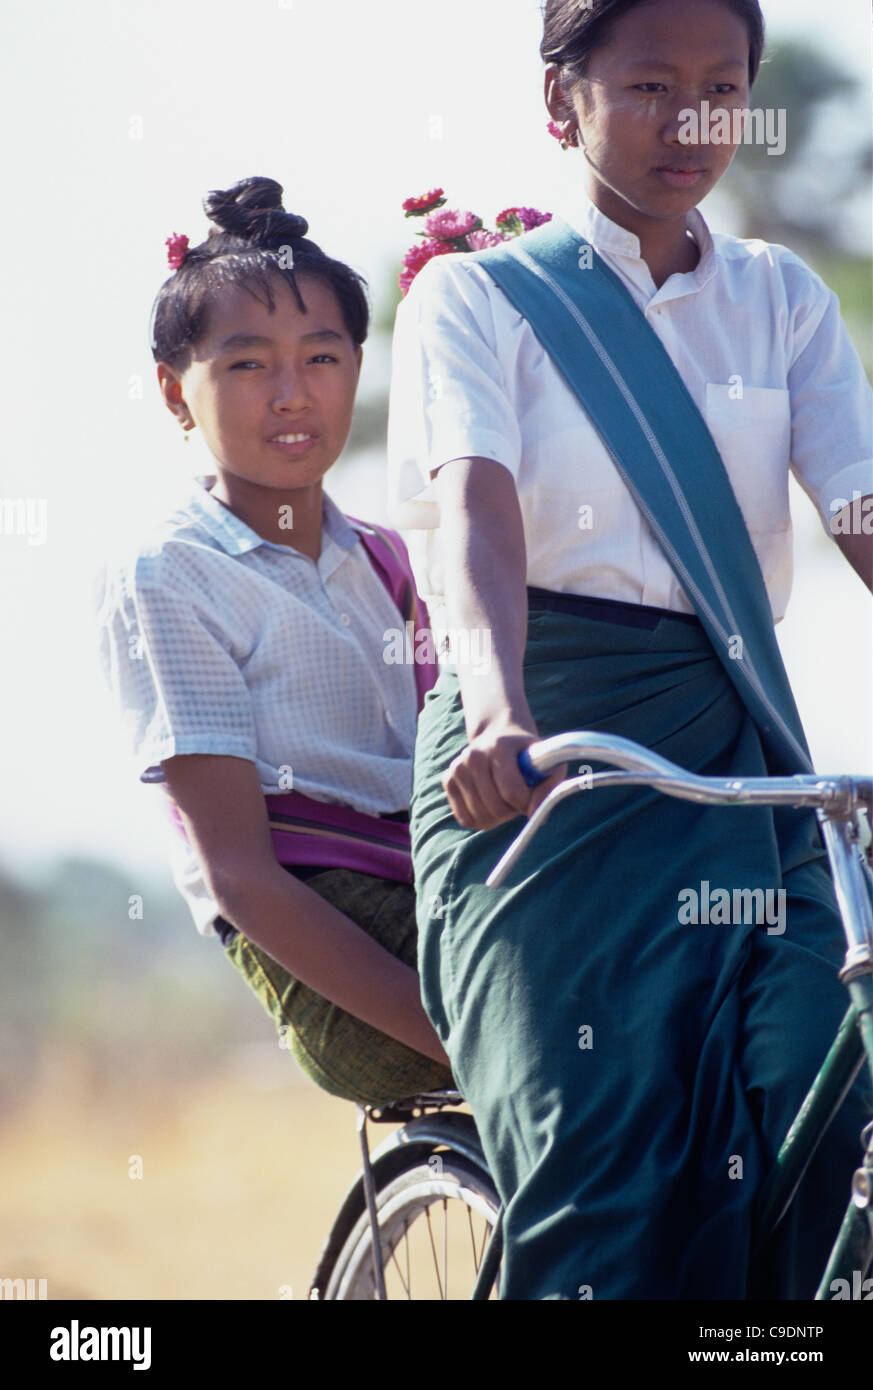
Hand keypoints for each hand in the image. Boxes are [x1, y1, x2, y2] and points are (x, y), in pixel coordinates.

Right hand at [442, 712, 566, 829]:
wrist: (499, 736)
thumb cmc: (527, 754)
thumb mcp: (549, 763)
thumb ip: (549, 788)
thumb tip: (534, 815)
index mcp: (499, 746)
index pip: (512, 791)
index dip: (526, 803)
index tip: (531, 797)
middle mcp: (474, 755)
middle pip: (496, 807)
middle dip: (512, 811)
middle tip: (518, 799)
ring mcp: (457, 768)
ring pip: (480, 816)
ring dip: (498, 817)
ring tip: (505, 800)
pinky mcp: (448, 780)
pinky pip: (466, 818)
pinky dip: (482, 820)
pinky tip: (491, 806)